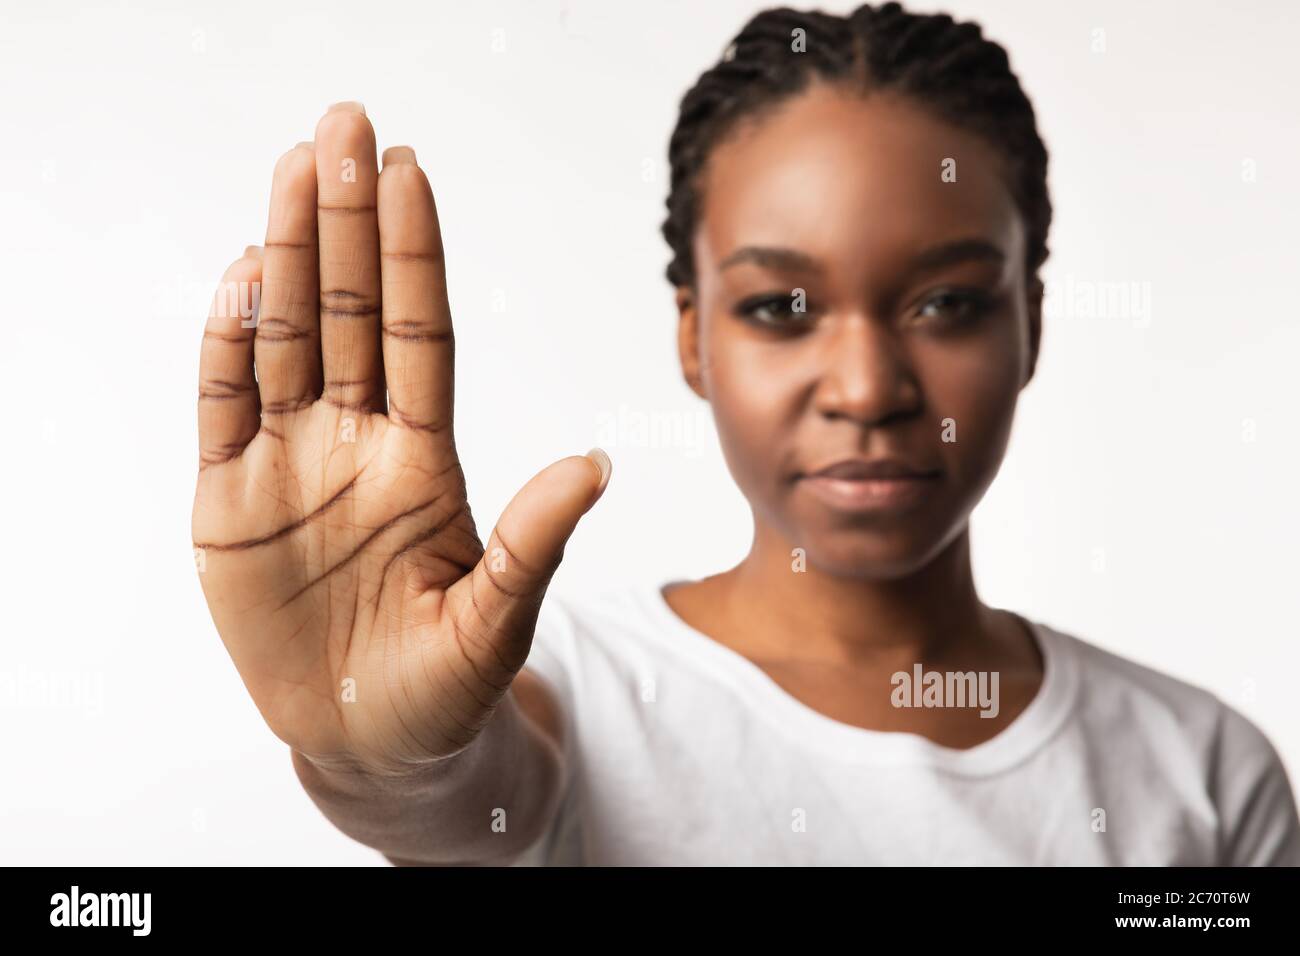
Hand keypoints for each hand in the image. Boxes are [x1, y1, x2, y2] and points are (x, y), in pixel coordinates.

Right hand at [191, 102, 608, 775]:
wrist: (370, 739)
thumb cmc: (445, 685)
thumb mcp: (497, 621)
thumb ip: (531, 543)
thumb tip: (597, 464)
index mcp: (424, 460)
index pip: (417, 334)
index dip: (412, 255)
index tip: (412, 173)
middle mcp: (357, 443)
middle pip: (348, 313)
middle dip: (345, 222)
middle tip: (345, 126)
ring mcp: (290, 466)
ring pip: (284, 339)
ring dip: (283, 254)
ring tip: (293, 167)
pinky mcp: (230, 503)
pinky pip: (223, 408)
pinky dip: (226, 346)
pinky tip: (241, 275)